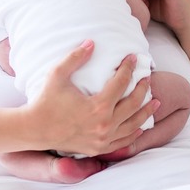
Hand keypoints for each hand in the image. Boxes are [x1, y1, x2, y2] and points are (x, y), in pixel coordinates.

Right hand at [26, 41, 157, 156]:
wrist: (34, 130)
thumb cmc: (45, 100)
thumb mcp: (57, 75)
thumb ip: (76, 57)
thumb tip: (91, 41)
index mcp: (97, 106)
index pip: (121, 83)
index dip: (129, 68)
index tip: (133, 58)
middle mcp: (104, 124)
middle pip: (133, 104)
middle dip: (143, 89)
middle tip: (147, 79)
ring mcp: (103, 139)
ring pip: (133, 125)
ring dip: (146, 112)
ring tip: (156, 102)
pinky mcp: (98, 148)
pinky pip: (123, 142)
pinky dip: (134, 134)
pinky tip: (141, 127)